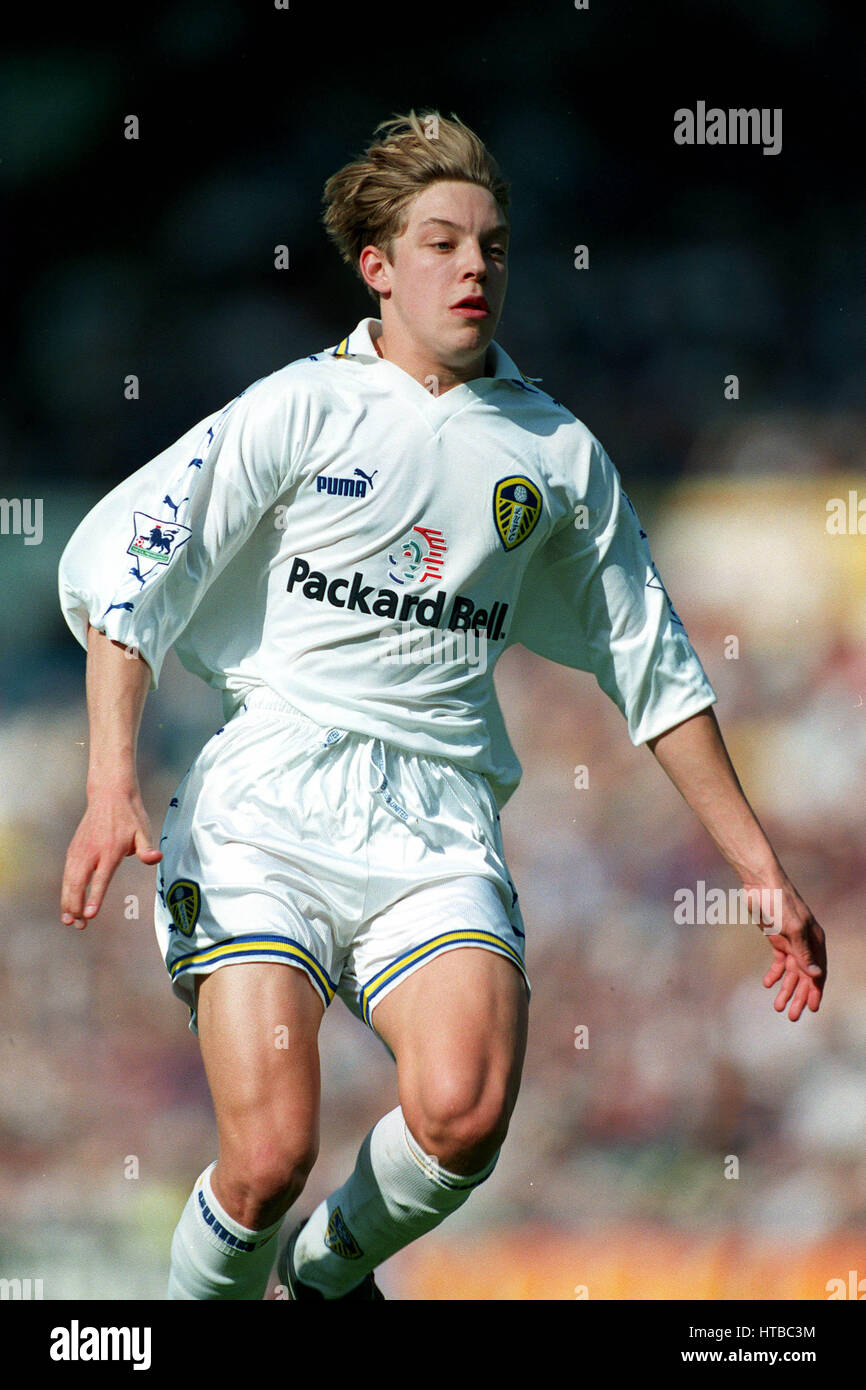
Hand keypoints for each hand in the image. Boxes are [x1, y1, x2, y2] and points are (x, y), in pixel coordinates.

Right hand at [60, 787, 162, 927]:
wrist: (109, 795)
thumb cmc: (130, 816)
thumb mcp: (144, 831)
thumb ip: (147, 849)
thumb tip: (156, 858)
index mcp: (110, 850)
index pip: (101, 878)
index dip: (95, 897)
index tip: (90, 915)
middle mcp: (91, 852)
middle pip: (78, 883)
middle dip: (76, 906)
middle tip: (79, 925)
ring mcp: (79, 851)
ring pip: (69, 880)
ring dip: (67, 902)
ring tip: (69, 921)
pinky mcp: (73, 850)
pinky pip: (67, 874)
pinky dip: (65, 891)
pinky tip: (67, 905)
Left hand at [744, 881, 826, 1020]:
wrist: (761, 884)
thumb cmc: (780, 903)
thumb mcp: (794, 929)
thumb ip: (803, 953)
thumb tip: (816, 975)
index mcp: (815, 941)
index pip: (817, 972)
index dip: (815, 991)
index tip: (811, 1008)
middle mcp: (805, 944)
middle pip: (803, 976)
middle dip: (798, 996)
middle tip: (792, 1016)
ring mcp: (791, 942)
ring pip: (790, 972)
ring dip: (785, 989)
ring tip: (778, 1007)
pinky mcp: (776, 939)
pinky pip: (778, 962)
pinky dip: (774, 974)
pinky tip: (768, 984)